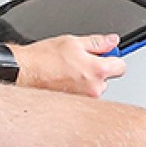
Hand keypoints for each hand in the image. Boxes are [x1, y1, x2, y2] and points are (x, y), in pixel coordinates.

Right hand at [11, 34, 126, 97]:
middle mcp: (94, 89)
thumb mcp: (73, 42)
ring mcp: (84, 99)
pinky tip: (64, 79)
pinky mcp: (74, 105)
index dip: (114, 58)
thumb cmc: (44, 58)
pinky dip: (77, 88)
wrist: (24, 72)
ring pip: (95, 87)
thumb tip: (112, 41)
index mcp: (97, 71)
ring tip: (68, 70)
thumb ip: (98, 42)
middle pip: (108, 78)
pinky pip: (83, 95)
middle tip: (81, 61)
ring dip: (87, 80)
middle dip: (99, 69)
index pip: (121, 66)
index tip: (108, 55)